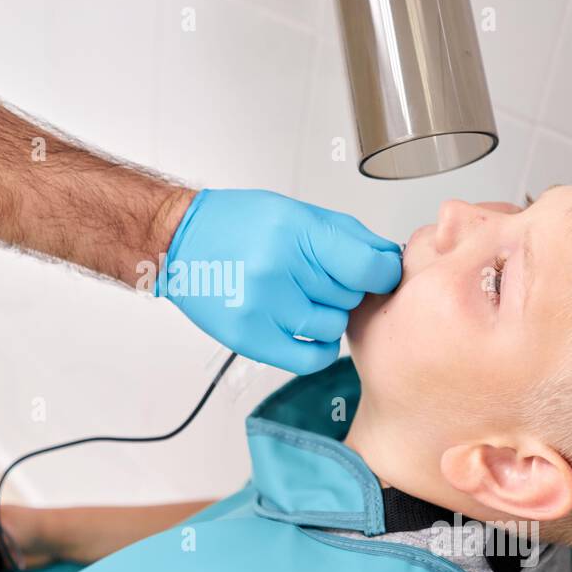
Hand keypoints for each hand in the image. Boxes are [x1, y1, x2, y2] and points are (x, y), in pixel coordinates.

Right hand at [157, 189, 401, 373]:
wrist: (181, 242)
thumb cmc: (237, 225)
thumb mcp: (296, 213)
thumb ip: (348, 238)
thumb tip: (390, 261)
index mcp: (295, 231)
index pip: (370, 266)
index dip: (382, 272)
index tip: (377, 273)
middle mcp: (279, 269)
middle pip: (352, 297)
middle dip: (344, 288)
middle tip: (318, 278)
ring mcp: (263, 307)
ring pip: (334, 327)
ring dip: (328, 317)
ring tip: (302, 298)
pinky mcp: (250, 338)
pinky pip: (309, 358)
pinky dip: (317, 347)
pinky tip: (306, 329)